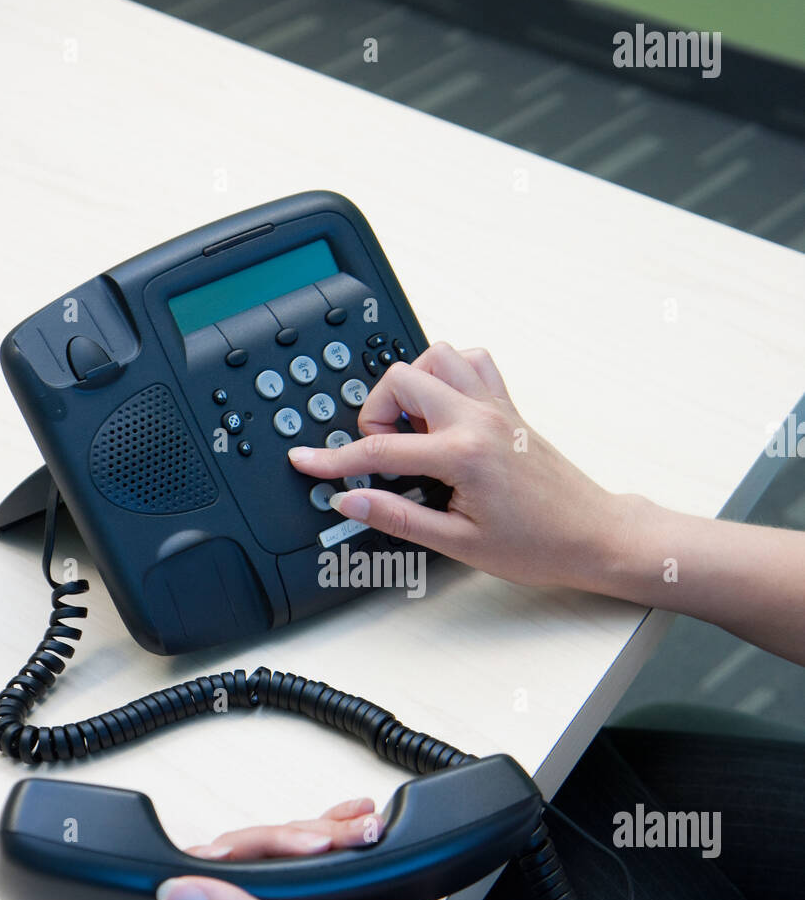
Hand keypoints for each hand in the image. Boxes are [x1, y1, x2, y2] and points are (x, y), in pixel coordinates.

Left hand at [158, 798, 512, 899]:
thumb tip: (172, 891)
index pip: (198, 898)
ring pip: (284, 849)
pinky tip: (363, 830)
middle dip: (287, 841)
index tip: (260, 850)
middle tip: (323, 849)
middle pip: (244, 861)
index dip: (221, 861)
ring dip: (322, 833)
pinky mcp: (329, 899)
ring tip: (358, 840)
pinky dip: (340, 833)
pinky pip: (317, 850)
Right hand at [288, 342, 633, 590]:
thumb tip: (351, 499)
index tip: (306, 460)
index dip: (334, 458)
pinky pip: (473, 362)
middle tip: (380, 451)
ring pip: (438, 354)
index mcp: (462, 454)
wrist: (593, 536)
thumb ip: (398, 515)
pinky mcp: (509, 407)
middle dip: (374, 411)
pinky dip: (448, 372)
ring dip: (411, 383)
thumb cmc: (538, 544)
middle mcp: (479, 419)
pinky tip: (442, 409)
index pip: (379, 447)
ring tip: (410, 427)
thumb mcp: (457, 543)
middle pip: (400, 378)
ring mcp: (496, 407)